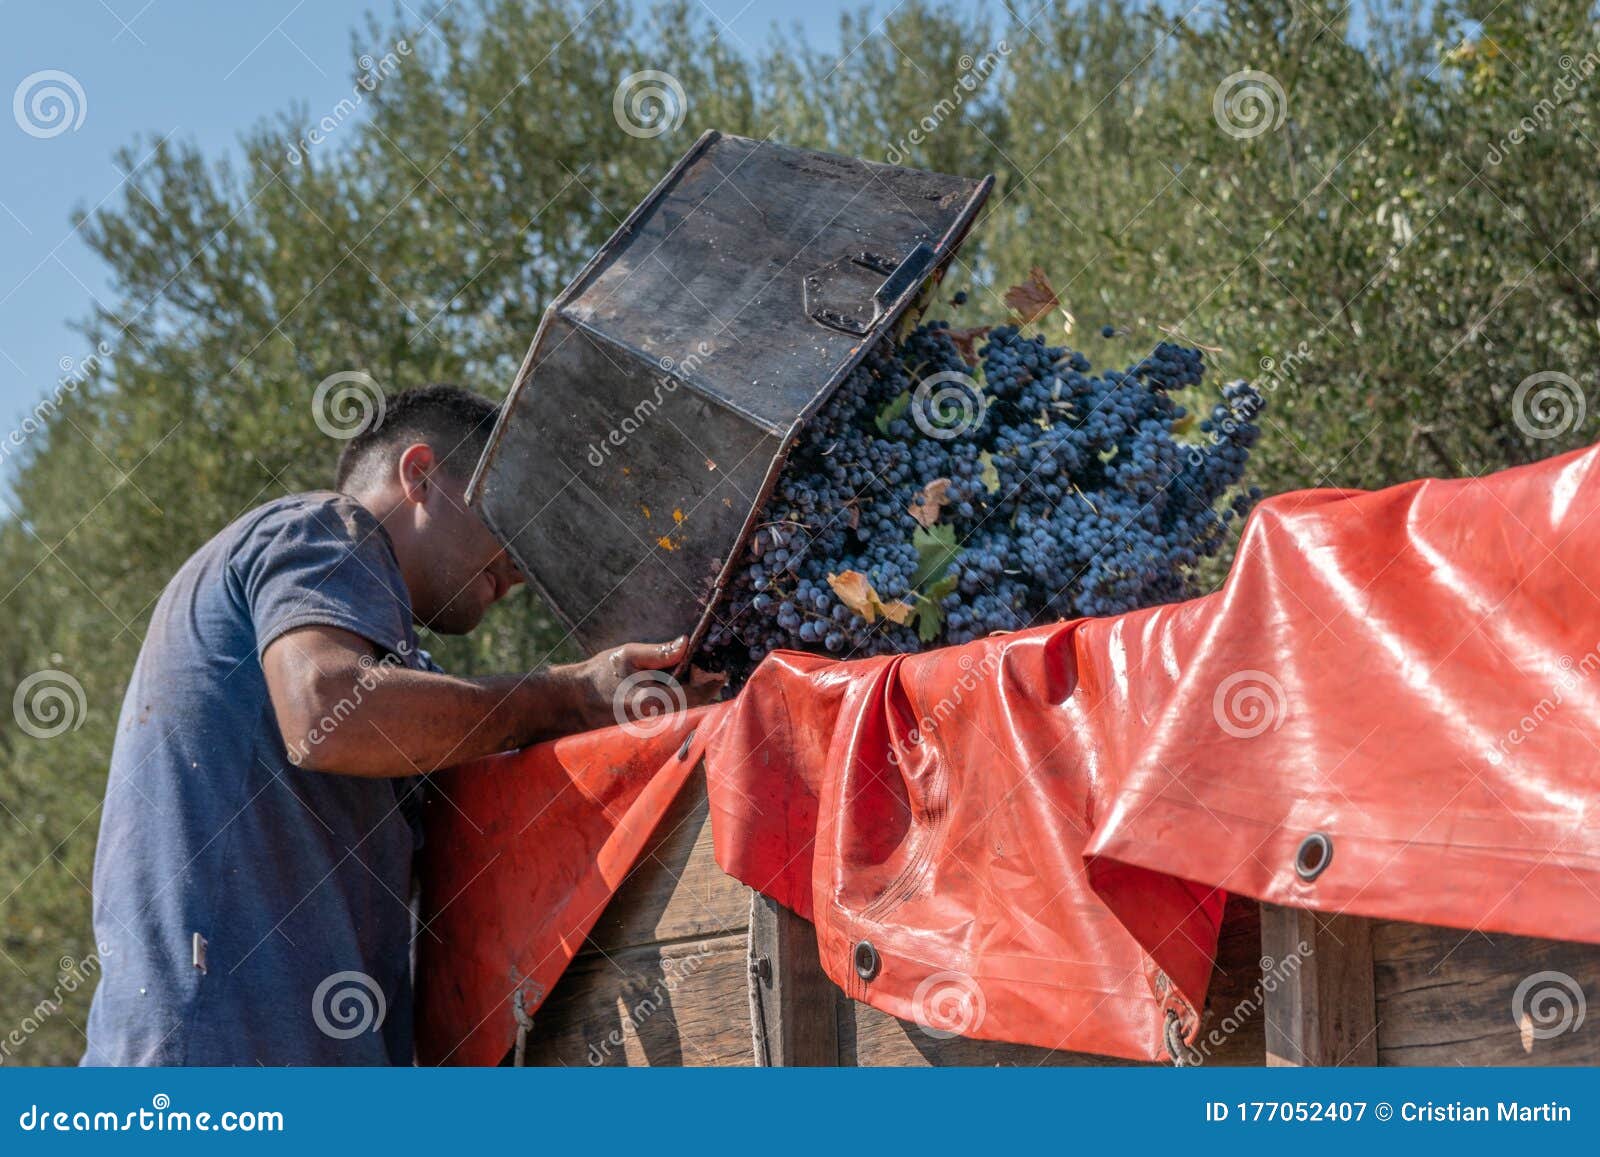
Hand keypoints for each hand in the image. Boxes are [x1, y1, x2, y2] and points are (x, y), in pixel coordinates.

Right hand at [564, 635, 726, 732]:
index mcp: (652, 700)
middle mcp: (655, 720)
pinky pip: (673, 718)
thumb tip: (686, 643)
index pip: (695, 696)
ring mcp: (651, 729)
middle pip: (694, 708)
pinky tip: (676, 691)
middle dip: (705, 691)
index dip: (710, 684)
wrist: (574, 701)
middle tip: (709, 673)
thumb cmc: (601, 675)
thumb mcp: (627, 655)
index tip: (719, 673)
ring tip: (694, 679)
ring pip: (685, 715)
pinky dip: (681, 705)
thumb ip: (659, 652)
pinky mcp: (647, 731)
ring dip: (695, 698)